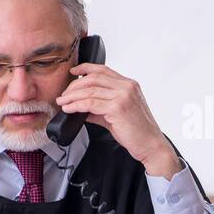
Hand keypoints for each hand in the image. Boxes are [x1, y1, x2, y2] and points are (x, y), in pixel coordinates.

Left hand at [55, 63, 181, 177]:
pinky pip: (90, 103)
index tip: (73, 71)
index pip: (103, 70)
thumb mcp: (118, 114)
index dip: (85, 68)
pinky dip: (76, 105)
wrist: (151, 145)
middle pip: (94, 78)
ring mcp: (123, 96)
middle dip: (74, 85)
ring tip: (63, 102)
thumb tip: (81, 106)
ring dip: (72, 96)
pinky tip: (69, 109)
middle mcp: (127, 87)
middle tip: (64, 95)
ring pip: (90, 90)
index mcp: (129, 85)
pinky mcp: (117, 108)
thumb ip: (100, 107)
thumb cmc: (138, 132)